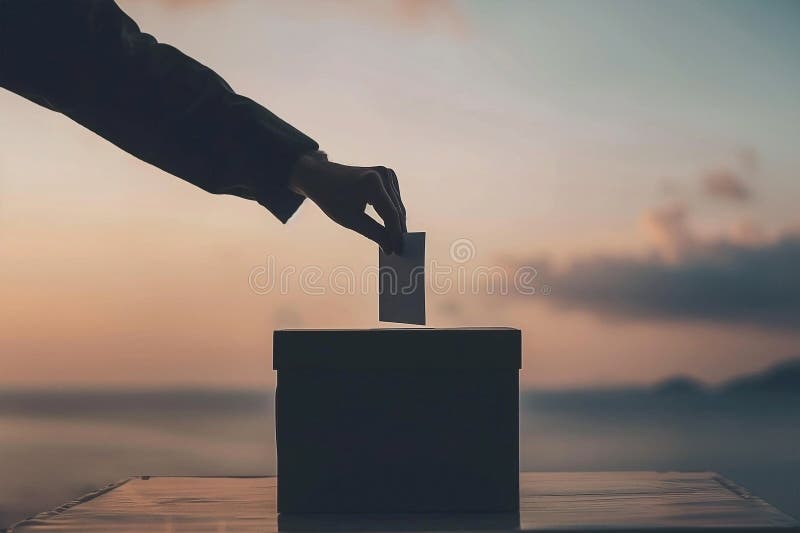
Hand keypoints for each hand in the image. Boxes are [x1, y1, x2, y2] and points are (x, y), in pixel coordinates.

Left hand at [288, 151, 406, 253]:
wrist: (321, 176)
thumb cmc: (332, 199)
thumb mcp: (350, 220)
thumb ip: (373, 233)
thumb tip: (391, 247)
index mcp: (371, 183)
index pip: (390, 213)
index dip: (396, 234)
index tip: (399, 251)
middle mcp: (383, 174)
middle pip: (396, 210)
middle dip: (398, 231)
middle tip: (401, 252)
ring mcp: (387, 173)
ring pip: (398, 206)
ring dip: (398, 224)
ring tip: (398, 244)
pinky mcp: (388, 176)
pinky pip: (395, 200)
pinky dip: (393, 214)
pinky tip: (393, 230)